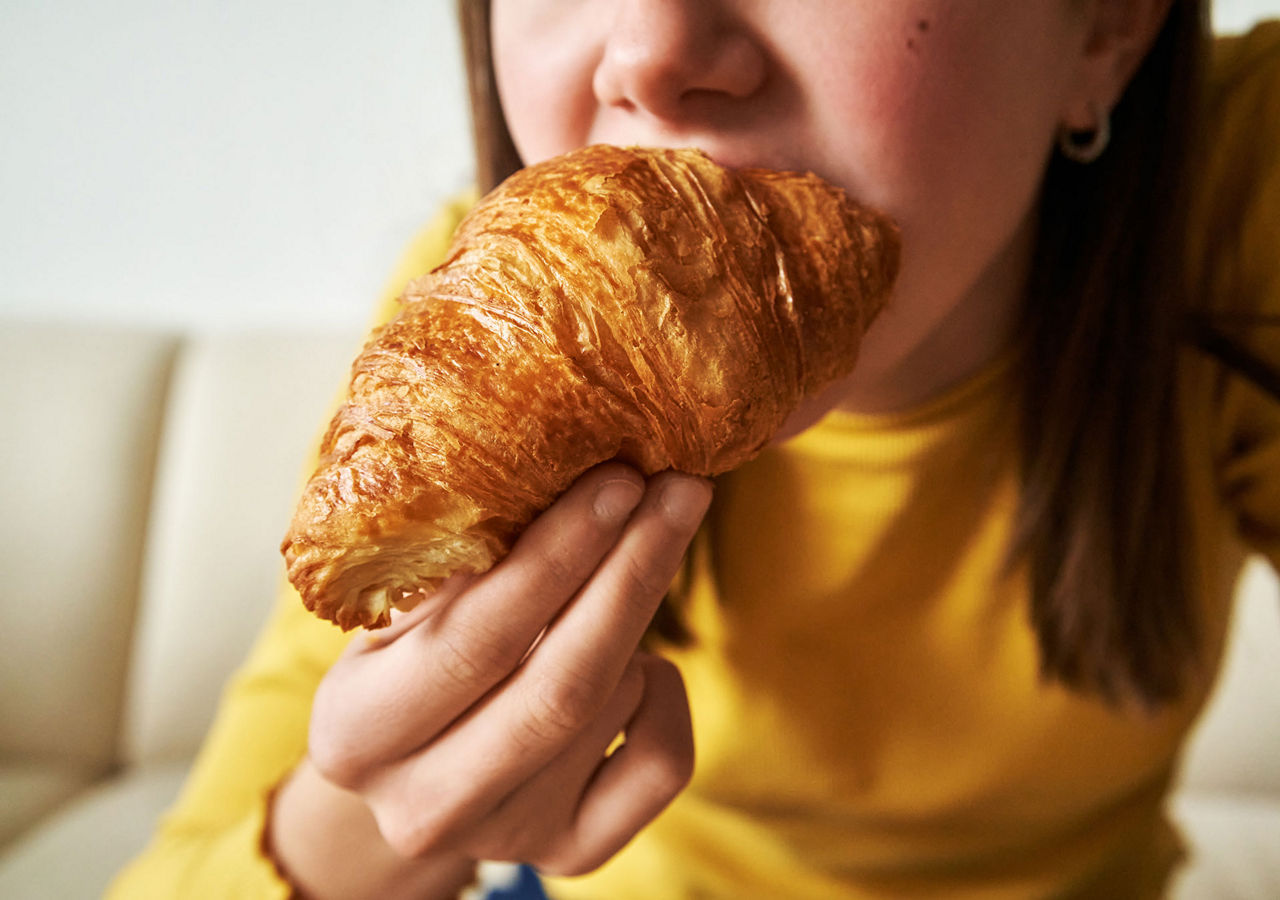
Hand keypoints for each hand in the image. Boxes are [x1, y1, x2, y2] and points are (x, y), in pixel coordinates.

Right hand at [286, 464, 708, 889]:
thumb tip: (550, 476)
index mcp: (358, 733)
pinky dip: (668, 694)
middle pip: (562, 686)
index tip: (617, 481)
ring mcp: (506, 840)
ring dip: (639, 615)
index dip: (557, 556)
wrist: (412, 767)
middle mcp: (424, 807)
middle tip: (679, 490)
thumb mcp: (400, 613)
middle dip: (631, 573)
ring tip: (635, 554)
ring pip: (614, 710)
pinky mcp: (572, 853)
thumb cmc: (411, 660)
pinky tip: (639, 662)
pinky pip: (660, 765)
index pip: (476, 639)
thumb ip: (454, 568)